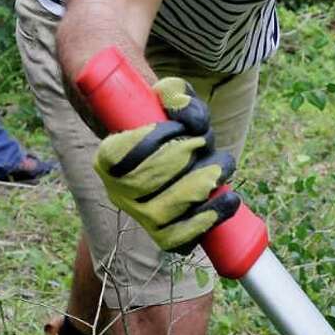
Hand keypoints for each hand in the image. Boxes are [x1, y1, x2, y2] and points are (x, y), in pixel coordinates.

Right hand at [93, 77, 239, 252]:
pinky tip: (227, 202)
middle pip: (146, 184)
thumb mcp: (166, 96)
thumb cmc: (166, 119)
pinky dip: (204, 223)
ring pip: (164, 213)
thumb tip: (192, 120)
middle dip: (182, 161)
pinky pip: (177, 240)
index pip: (120, 155)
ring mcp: (139, 217)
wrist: (170, 152)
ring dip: (199, 187)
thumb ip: (176, 94)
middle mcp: (117, 192)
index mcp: (107, 159)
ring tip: (223, 166)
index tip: (178, 126)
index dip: (152, 141)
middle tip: (205, 143)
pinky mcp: (162, 234)